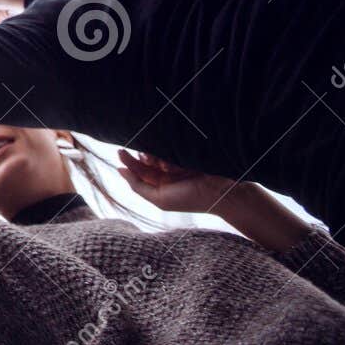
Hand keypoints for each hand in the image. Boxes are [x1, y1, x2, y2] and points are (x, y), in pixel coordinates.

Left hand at [116, 150, 240, 214]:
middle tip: (147, 159)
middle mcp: (168, 170)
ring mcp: (179, 159)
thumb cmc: (193, 200)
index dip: (129, 160)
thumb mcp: (161, 199)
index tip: (120, 151)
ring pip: (157, 150)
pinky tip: (174, 165)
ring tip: (167, 168)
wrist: (225, 194)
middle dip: (143, 156)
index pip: (139, 167)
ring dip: (157, 156)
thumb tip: (119, 170)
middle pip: (147, 156)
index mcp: (161, 182)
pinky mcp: (188, 150)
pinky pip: (170, 145)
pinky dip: (169, 155)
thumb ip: (138, 186)